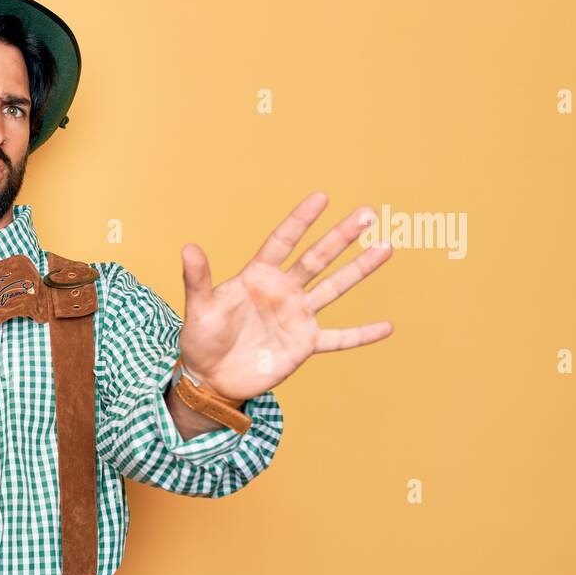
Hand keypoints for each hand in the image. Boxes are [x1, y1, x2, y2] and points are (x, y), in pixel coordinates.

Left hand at [176, 191, 393, 401]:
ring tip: (385, 246)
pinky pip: (339, 338)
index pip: (283, 242)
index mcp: (258, 277)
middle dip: (341, 236)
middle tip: (368, 212)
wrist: (210, 377)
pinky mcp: (304, 344)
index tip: (321, 197)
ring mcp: (297, 317)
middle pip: (317, 258)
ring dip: (359, 269)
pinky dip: (361, 335)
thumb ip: (198, 279)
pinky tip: (387, 327)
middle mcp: (283, 292)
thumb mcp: (199, 308)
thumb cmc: (201, 339)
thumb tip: (188, 247)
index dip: (300, 220)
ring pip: (334, 288)